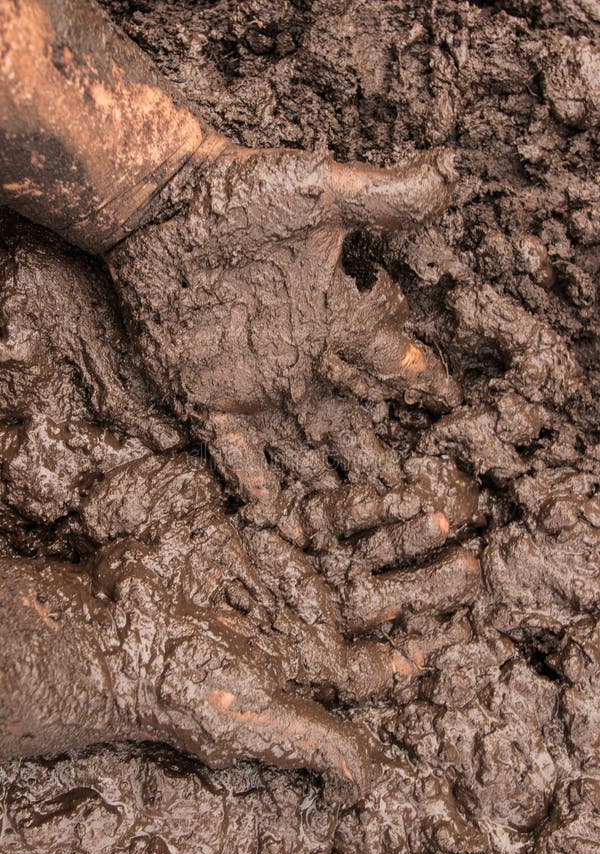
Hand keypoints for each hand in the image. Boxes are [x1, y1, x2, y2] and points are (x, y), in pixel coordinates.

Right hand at [1, 450, 479, 798]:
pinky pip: (315, 509)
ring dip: (398, 534)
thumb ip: (315, 739)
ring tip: (442, 515)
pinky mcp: (261, 525)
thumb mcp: (252, 718)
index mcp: (304, 659)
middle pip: (376, 594)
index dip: (409, 654)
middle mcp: (300, 611)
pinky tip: (389, 491)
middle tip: (471, 567)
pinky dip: (352, 502)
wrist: (110, 626)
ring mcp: (283, 566)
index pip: (370, 662)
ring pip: (355, 546)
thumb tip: (370, 778)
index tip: (445, 644)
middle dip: (423, 583)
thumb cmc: (179, 682)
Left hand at [109, 143, 460, 518]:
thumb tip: (449, 174)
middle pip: (353, 421)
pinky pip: (233, 449)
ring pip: (302, 445)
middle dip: (381, 456)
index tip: (453, 407)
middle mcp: (302, 361)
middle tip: (412, 495)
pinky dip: (250, 479)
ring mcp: (255, 383)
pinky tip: (269, 508)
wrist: (158, 204)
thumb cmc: (240, 196)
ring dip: (328, 480)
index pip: (392, 362)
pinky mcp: (207, 395)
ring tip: (358, 518)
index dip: (424, 384)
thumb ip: (381, 198)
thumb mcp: (319, 193)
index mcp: (333, 319)